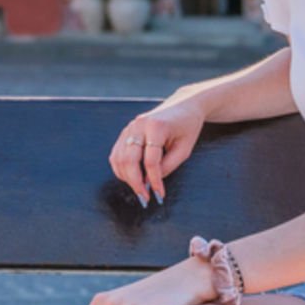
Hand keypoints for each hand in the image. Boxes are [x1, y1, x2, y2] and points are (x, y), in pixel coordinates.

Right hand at [109, 92, 206, 206]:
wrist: (184, 106)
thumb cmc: (187, 127)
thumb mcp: (185, 149)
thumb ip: (168, 166)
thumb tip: (150, 183)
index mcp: (156, 127)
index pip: (150, 161)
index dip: (154, 181)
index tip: (159, 194)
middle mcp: (138, 125)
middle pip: (129, 160)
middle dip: (135, 182)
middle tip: (144, 198)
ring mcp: (129, 127)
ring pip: (119, 158)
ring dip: (126, 177)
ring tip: (139, 189)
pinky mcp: (126, 131)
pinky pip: (117, 154)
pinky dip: (121, 169)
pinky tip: (131, 178)